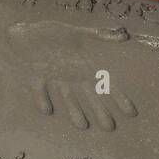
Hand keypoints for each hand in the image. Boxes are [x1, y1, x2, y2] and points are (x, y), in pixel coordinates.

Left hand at [7, 22, 138, 131]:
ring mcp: (56, 79)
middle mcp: (72, 77)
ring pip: (68, 98)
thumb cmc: (53, 32)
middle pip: (90, 98)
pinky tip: (47, 109)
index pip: (106, 85)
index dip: (118, 98)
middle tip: (109, 127)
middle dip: (99, 111)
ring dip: (75, 111)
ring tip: (82, 125)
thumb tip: (125, 35)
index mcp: (85, 67)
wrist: (26, 31)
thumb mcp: (79, 32)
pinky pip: (40, 90)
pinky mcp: (37, 77)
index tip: (131, 112)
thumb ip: (101, 34)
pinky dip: (42, 98)